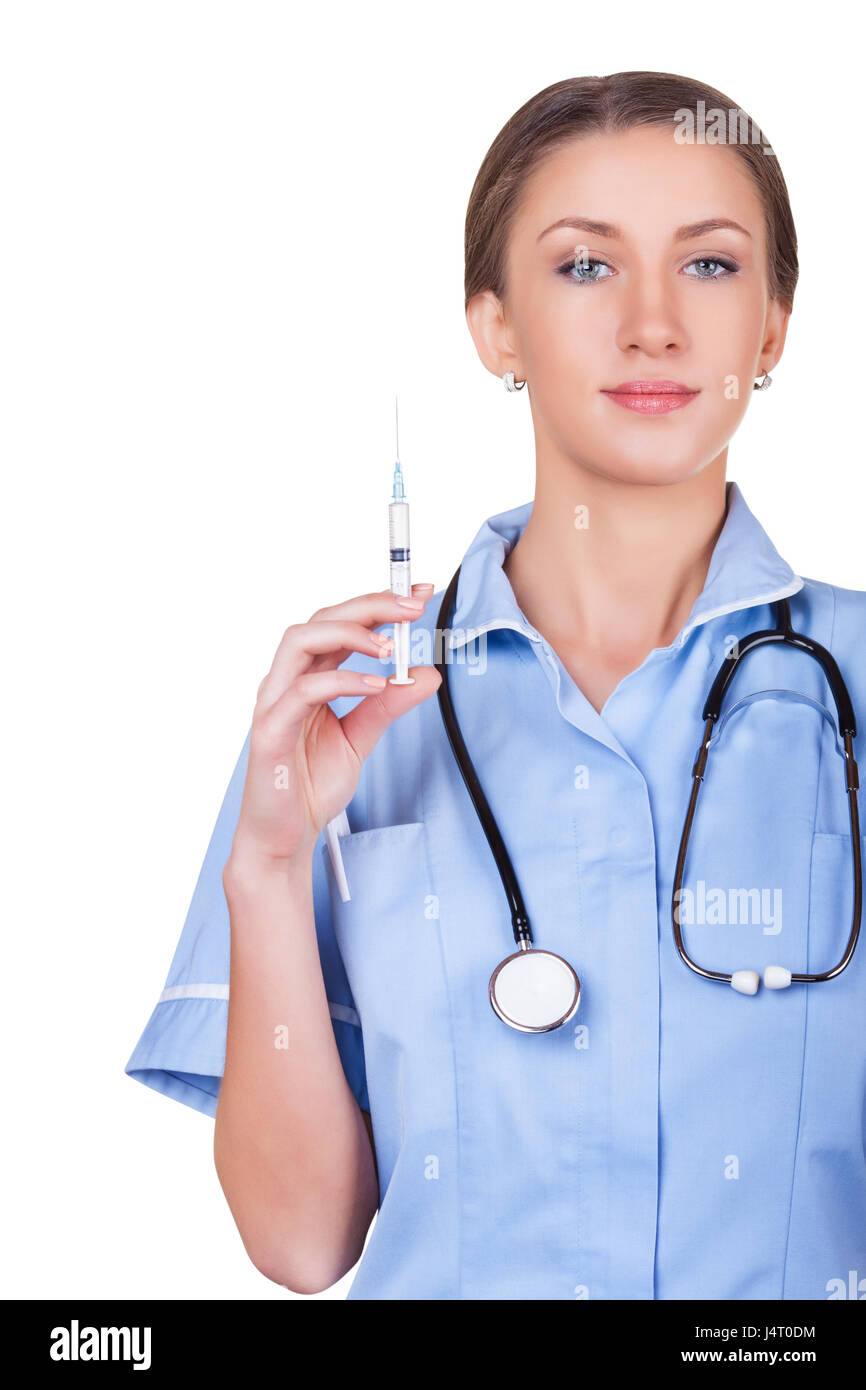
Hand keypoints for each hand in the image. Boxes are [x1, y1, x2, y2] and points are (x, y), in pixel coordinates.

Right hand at [228, 584, 440, 870]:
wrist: (284, 838)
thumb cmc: (310, 786)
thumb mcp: (361, 738)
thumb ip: (389, 705)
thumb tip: (426, 673)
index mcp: (306, 678)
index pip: (339, 625)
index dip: (377, 604)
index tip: (419, 594)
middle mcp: (285, 682)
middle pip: (319, 620)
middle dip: (368, 606)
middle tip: (411, 606)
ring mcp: (274, 704)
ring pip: (300, 641)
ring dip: (349, 633)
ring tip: (390, 645)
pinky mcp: (270, 732)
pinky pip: (302, 692)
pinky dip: (341, 680)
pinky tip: (375, 684)